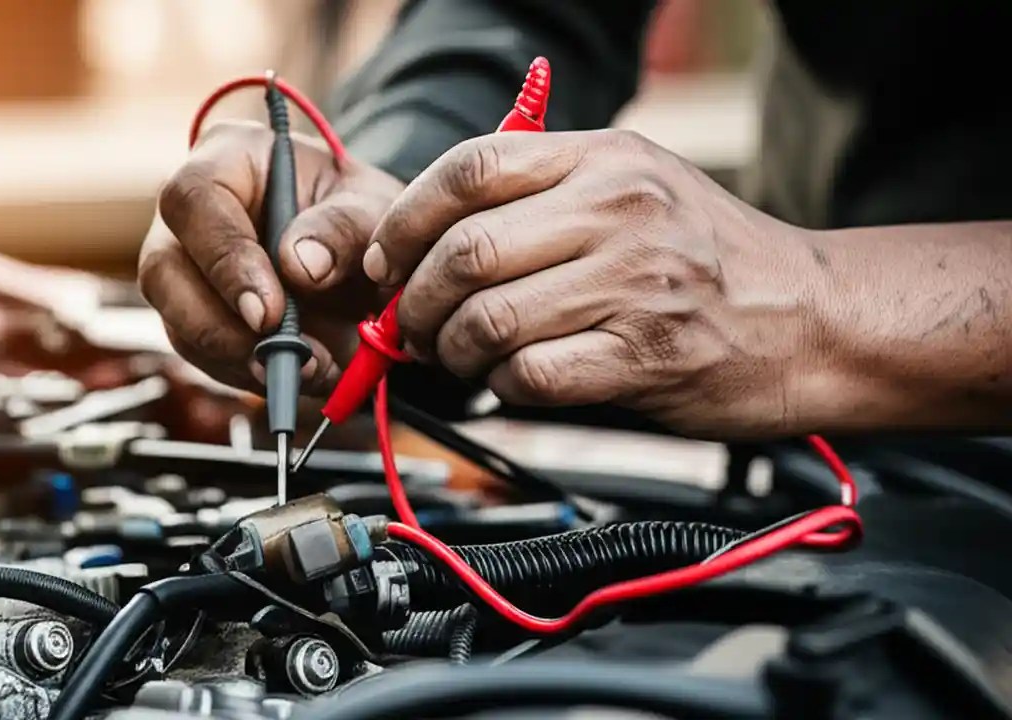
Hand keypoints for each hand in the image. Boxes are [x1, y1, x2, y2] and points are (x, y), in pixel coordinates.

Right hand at [140, 121, 403, 393]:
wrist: (365, 256)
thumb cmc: (359, 215)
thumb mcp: (371, 209)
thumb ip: (344, 227)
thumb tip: (301, 266)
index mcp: (227, 158)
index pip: (196, 200)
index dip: (224, 261)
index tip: (269, 312)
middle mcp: (190, 214)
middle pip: (163, 270)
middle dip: (218, 326)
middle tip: (279, 357)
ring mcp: (184, 268)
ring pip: (176, 322)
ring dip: (236, 360)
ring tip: (306, 371)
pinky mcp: (194, 317)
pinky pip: (202, 356)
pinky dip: (248, 375)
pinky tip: (298, 376)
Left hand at [363, 129, 828, 438]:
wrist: (813, 318)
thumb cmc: (712, 256)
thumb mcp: (637, 185)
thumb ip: (543, 193)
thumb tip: (427, 238)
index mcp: (605, 159)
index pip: (470, 168)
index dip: (407, 218)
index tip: (385, 258)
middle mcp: (618, 212)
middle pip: (465, 252)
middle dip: (413, 300)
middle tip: (409, 323)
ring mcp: (634, 285)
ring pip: (487, 320)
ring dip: (451, 350)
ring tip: (458, 355)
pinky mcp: (644, 357)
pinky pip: (529, 376)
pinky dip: (501, 386)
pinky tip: (513, 380)